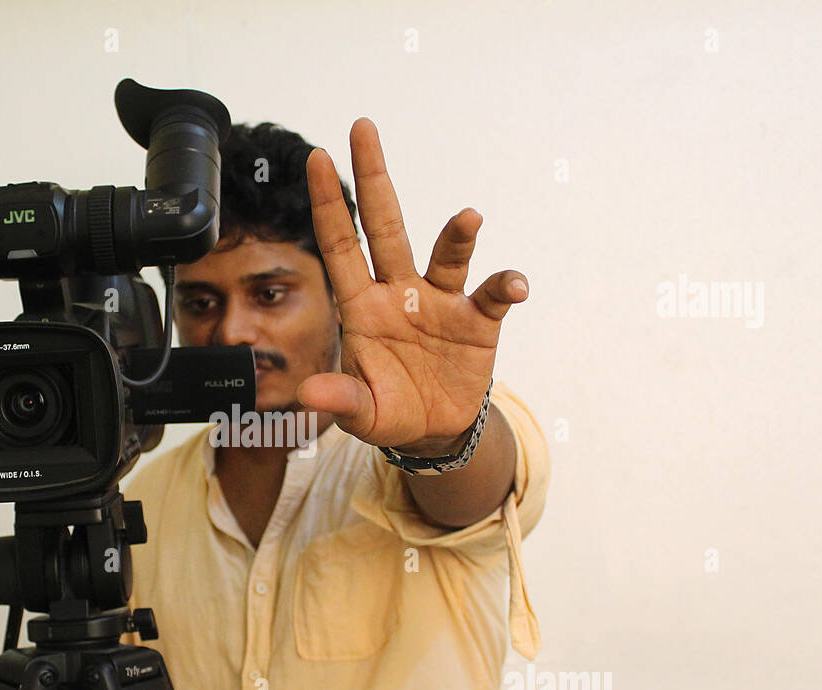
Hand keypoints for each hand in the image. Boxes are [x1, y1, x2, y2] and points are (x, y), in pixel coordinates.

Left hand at [299, 118, 527, 455]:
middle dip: (372, 179)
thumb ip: (338, 398)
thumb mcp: (359, 412)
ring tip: (469, 219)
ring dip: (457, 236)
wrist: (432, 431)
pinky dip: (505, 287)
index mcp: (362, 306)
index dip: (327, 204)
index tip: (315, 157)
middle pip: (385, 227)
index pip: (339, 247)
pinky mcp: (476, 321)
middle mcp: (399, 292)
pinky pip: (492, 296)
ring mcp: (439, 302)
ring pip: (446, 256)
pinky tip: (514, 286)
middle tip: (361, 127)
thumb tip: (308, 392)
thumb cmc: (388, 410)